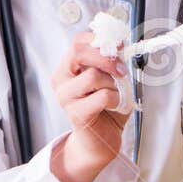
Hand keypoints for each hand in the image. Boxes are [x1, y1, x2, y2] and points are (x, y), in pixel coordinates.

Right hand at [49, 29, 128, 179]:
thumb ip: (110, 62)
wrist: (100, 142)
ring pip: (92, 76)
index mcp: (67, 68)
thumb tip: (118, 44)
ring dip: (113, 83)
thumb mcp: (109, 79)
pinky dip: (117, 98)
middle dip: (106, 57)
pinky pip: (102, 96)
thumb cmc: (105, 109)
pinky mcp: (76, 113)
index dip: (100, 40)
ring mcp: (65, 98)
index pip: (78, 43)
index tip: (118, 46)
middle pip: (79, 53)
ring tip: (118, 93)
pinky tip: (117, 105)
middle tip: (121, 69)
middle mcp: (61, 80)